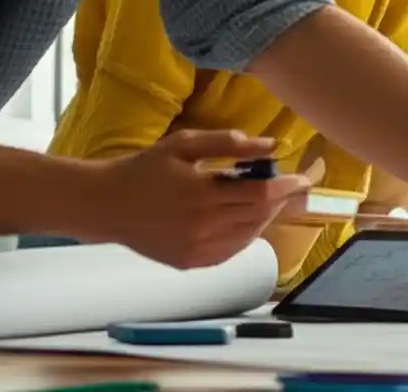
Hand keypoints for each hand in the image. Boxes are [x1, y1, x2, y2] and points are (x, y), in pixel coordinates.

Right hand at [87, 130, 310, 269]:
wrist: (104, 206)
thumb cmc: (143, 168)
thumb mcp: (183, 145)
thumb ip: (228, 143)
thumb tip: (271, 145)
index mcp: (202, 193)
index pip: (261, 194)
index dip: (287, 186)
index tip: (304, 178)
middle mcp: (202, 226)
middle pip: (259, 215)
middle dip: (279, 200)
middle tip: (286, 186)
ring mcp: (196, 249)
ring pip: (249, 235)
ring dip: (264, 216)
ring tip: (263, 199)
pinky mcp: (190, 263)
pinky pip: (232, 251)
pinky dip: (245, 235)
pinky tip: (241, 219)